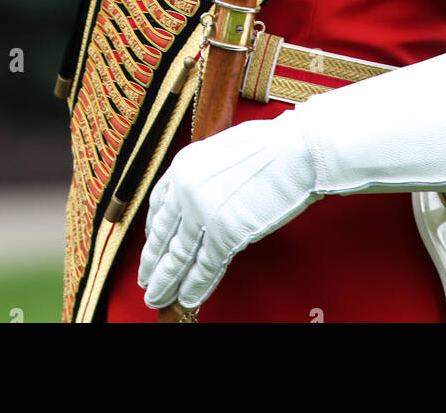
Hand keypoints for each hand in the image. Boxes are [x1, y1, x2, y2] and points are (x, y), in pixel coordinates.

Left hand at [138, 45, 445, 311]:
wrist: (298, 150)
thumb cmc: (273, 147)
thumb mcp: (226, 152)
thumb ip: (209, 175)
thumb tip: (207, 193)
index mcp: (185, 165)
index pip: (159, 205)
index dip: (153, 231)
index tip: (152, 245)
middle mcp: (186, 188)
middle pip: (163, 235)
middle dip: (153, 263)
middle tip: (147, 282)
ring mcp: (203, 212)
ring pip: (178, 256)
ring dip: (168, 281)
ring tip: (160, 299)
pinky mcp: (224, 233)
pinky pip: (205, 267)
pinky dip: (196, 287)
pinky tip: (189, 299)